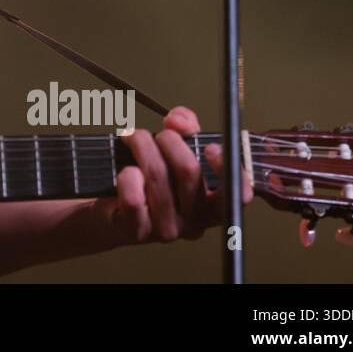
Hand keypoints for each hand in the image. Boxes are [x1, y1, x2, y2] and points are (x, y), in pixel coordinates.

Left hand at [92, 106, 252, 244]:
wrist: (115, 207)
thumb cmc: (152, 177)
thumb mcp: (175, 147)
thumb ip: (185, 127)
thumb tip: (179, 120)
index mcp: (212, 206)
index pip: (237, 195)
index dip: (226, 168)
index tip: (210, 146)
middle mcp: (194, 222)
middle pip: (189, 171)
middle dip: (169, 140)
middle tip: (158, 133)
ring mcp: (167, 229)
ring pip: (158, 176)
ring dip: (142, 147)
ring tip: (133, 138)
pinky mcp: (138, 231)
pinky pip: (134, 199)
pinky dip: (128, 176)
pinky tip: (126, 170)